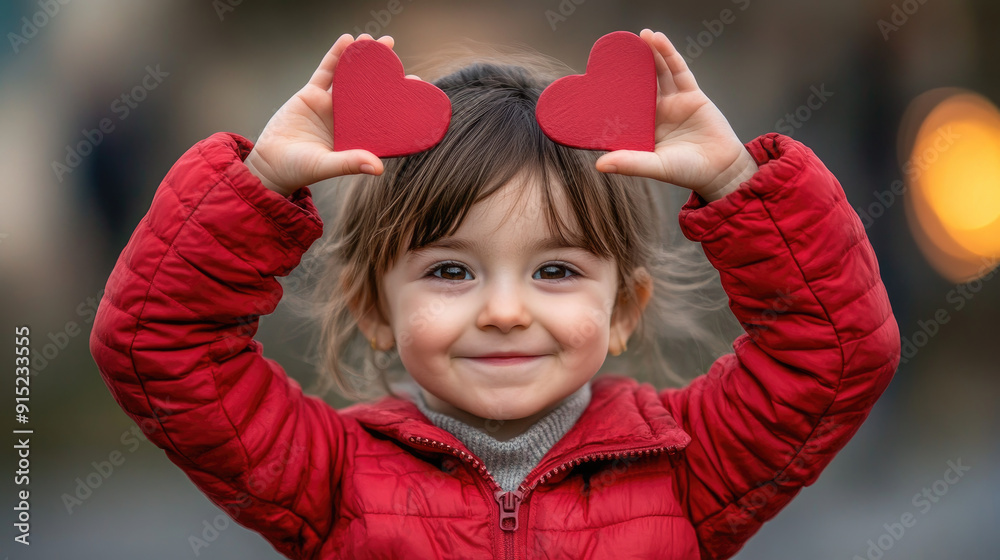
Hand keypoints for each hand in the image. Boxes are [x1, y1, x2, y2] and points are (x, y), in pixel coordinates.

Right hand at [244, 33, 391, 196]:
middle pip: (368, 90)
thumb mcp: (325, 165)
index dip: (396, 98)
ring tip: (371, 39)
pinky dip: (335, 56)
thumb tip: (378, 168)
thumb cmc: (299, 170)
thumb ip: (349, 163)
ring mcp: (330, 105)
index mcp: (358, 135)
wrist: (270, 163)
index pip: (381, 114)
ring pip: (348, 77)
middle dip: (380, 69)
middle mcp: (348, 118)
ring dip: (359, 57)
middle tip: (391, 47)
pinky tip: (347, 40)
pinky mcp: (311, 95)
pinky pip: (326, 72)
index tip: (412, 82)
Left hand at [595, 29, 757, 202]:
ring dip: (647, 53)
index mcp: (642, 129)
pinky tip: (657, 39)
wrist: (722, 170)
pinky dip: (668, 54)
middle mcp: (655, 113)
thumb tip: (599, 165)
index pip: (622, 107)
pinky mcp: (691, 94)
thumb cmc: (687, 172)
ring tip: (637, 36)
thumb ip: (630, 163)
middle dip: (628, 67)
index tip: (596, 78)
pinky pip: (678, 70)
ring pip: (657, 72)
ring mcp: (673, 101)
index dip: (611, 93)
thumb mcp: (655, 167)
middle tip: (615, 48)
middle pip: (638, 84)